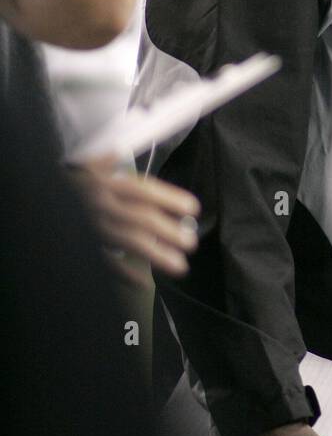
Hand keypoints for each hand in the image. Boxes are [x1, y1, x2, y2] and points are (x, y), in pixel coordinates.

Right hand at [68, 152, 200, 286]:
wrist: (35, 196)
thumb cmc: (63, 183)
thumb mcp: (83, 166)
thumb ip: (106, 162)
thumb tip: (121, 153)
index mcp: (104, 183)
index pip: (143, 190)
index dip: (169, 198)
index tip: (192, 207)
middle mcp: (101, 205)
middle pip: (142, 218)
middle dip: (170, 231)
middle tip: (191, 242)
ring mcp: (93, 228)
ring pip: (129, 242)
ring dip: (157, 255)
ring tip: (180, 265)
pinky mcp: (85, 246)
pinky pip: (106, 263)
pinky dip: (125, 274)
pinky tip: (144, 281)